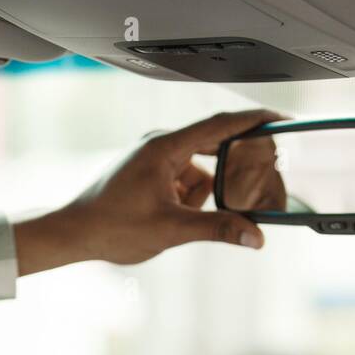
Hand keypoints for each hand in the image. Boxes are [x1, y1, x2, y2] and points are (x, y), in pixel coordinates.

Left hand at [14, 109, 284, 273]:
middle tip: (249, 189)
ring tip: (182, 221)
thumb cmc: (110, 225)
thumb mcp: (170, 230)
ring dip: (202, 198)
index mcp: (166, 147)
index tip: (281, 119)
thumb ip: (217, 229)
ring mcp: (153, 159)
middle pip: (214, 148)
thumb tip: (254, 236)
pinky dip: (188, 201)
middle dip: (231, 172)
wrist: (74, 233)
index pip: (221, 124)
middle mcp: (160, 146)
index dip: (255, 120)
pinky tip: (175, 220)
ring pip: (199, 173)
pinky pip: (184, 182)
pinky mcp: (149, 174)